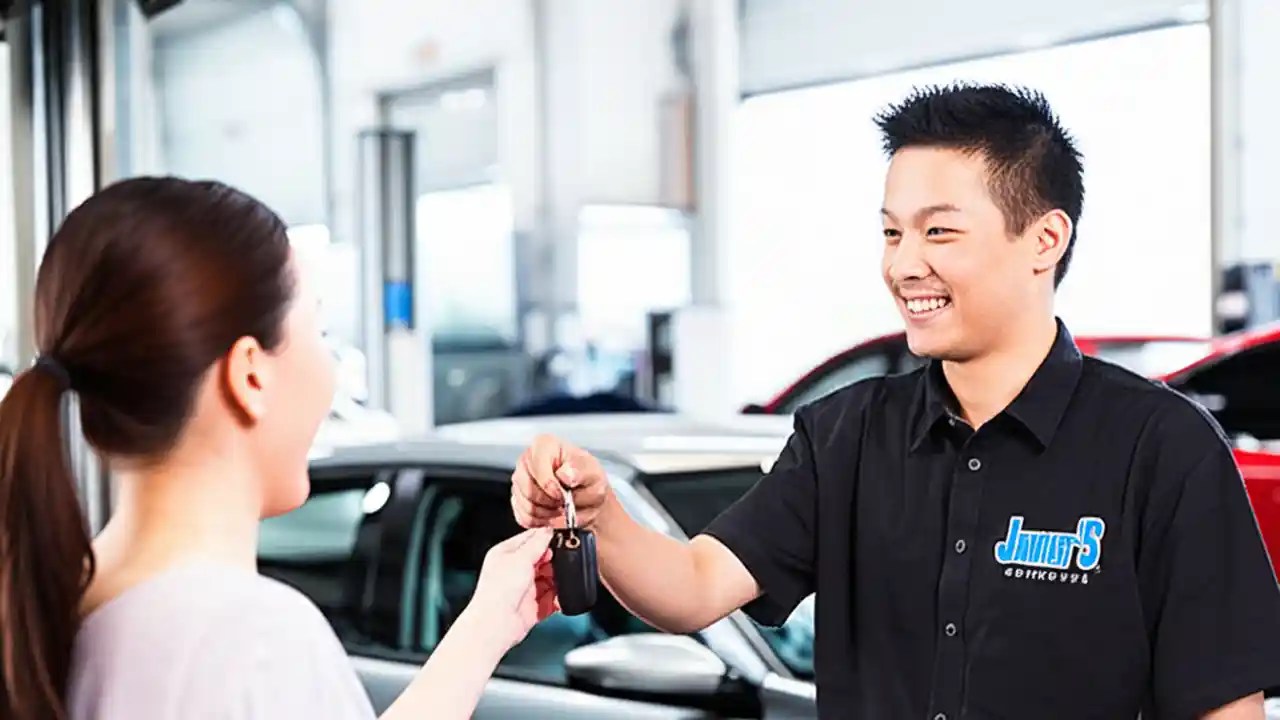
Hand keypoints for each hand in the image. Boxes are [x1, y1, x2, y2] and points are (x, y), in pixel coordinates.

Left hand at [461, 527, 559, 651]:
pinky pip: (550, 600)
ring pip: (548, 580)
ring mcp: (523, 590)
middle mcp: (513, 571)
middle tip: (560, 562)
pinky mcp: (531, 607)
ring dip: (557, 581)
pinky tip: (560, 597)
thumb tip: (547, 531)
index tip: (559, 540)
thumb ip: (537, 544)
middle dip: (553, 562)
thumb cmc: (498, 591)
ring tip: (560, 581)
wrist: (496, 624)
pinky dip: (557, 599)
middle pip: (541, 560)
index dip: (545, 539)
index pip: (529, 540)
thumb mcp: (520, 558)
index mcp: (505, 554)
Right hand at [511, 434, 610, 529]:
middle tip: (565, 503)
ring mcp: (520, 481)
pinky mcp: (517, 500)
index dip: (550, 485)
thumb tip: (565, 475)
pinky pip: (524, 517)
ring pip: (526, 505)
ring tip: (562, 508)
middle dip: (550, 503)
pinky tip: (552, 514)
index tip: (563, 494)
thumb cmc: (587, 478)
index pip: (537, 467)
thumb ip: (581, 471)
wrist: (587, 494)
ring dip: (547, 513)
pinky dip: (541, 521)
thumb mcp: (593, 472)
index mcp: (544, 445)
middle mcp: (527, 460)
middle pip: (528, 489)